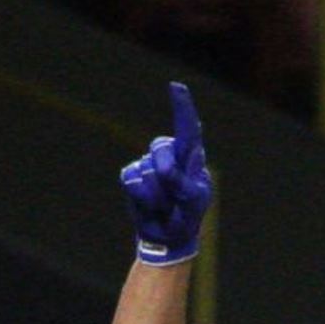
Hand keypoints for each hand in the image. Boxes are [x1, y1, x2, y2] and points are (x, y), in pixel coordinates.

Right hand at [120, 81, 212, 265]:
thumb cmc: (186, 215)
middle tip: (173, 193)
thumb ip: (183, 180)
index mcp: (190, 157)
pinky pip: (131, 180)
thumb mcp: (193, 200)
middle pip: (161, 148)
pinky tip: (149, 205)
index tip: (177, 87)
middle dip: (165, 170)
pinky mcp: (132, 176)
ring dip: (156, 194)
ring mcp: (148, 165)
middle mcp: (169, 156)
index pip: (188, 128)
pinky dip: (141, 197)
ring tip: (164, 205)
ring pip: (146, 170)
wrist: (168, 236)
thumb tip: (170, 165)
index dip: (182, 106)